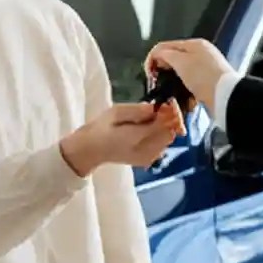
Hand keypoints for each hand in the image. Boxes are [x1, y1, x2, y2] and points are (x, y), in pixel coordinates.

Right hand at [61, 101, 184, 175]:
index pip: (161, 125)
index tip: (168, 102)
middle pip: (169, 133)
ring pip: (168, 140)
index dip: (169, 113)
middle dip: (168, 121)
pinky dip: (160, 136)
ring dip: (165, 128)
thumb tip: (154, 107)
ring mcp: (148, 158)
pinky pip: (162, 146)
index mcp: (133, 137)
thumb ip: (135, 110)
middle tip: (159, 110)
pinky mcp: (148, 161)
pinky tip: (149, 131)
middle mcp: (144, 151)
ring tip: (151, 121)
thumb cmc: (102, 127)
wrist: (93, 150)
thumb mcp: (115, 112)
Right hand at [144, 38, 234, 114]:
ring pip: (181, 74)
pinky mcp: (209, 84)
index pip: (166, 46)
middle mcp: (201, 54)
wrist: (226, 97)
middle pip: (174, 59)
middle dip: (163, 70)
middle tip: (158, 82)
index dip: (153, 58)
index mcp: (195, 44)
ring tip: (170, 93)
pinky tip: (184, 99)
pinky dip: (185, 92)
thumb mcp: (180, 62)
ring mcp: (206, 69)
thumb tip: (156, 55)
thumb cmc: (205, 77)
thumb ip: (165, 55)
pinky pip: (190, 86)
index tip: (149, 73)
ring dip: (174, 83)